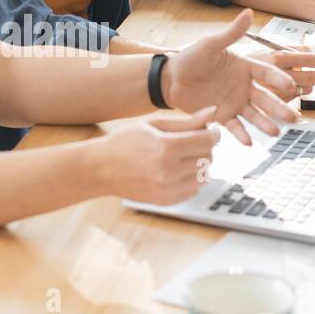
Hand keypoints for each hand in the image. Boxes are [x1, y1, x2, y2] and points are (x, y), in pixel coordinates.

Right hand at [95, 107, 219, 204]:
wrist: (101, 168)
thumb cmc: (125, 141)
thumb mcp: (153, 123)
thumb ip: (186, 120)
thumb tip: (212, 112)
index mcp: (166, 147)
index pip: (207, 141)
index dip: (213, 134)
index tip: (211, 131)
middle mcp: (168, 171)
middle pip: (208, 158)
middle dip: (206, 148)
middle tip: (194, 142)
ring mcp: (167, 189)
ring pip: (204, 176)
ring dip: (200, 165)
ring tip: (184, 157)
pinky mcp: (166, 201)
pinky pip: (193, 190)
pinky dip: (191, 180)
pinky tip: (177, 171)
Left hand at [162, 10, 314, 144]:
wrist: (171, 78)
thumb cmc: (190, 58)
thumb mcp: (210, 44)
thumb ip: (231, 33)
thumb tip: (248, 13)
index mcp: (245, 67)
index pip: (266, 73)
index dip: (278, 79)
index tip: (290, 85)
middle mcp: (244, 86)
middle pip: (266, 97)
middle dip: (279, 107)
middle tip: (293, 117)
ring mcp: (234, 102)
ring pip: (254, 114)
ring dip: (265, 123)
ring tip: (276, 132)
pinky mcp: (222, 115)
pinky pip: (234, 126)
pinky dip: (242, 134)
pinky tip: (250, 143)